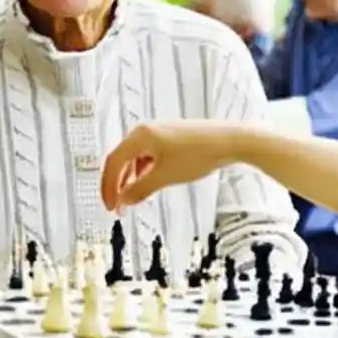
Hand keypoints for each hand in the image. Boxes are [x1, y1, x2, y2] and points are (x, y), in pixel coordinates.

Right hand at [100, 120, 244, 210]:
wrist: (229, 141)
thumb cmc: (200, 153)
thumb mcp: (165, 177)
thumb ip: (140, 189)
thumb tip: (124, 199)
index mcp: (140, 136)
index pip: (113, 162)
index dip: (108, 187)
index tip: (110, 206)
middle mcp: (146, 131)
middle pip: (121, 159)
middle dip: (116, 184)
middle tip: (116, 206)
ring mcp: (158, 132)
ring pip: (134, 158)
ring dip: (129, 179)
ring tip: (130, 199)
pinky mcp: (169, 137)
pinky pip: (147, 155)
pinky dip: (143, 171)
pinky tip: (147, 183)